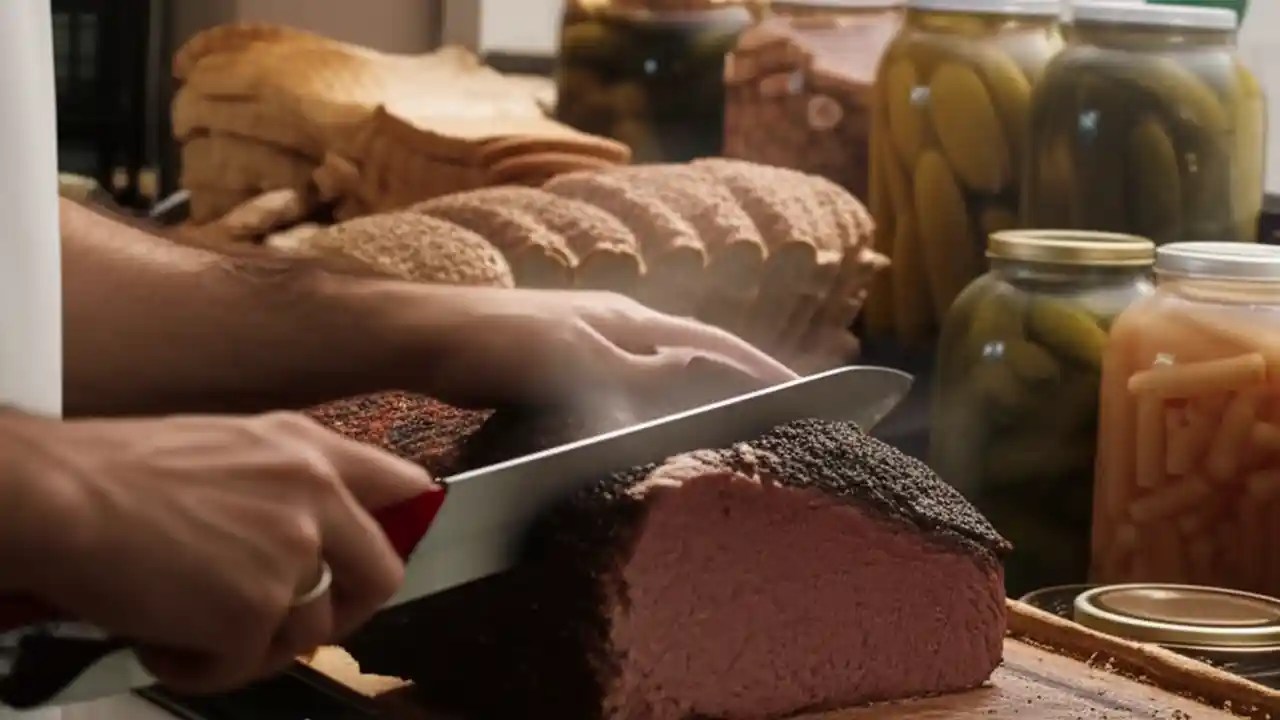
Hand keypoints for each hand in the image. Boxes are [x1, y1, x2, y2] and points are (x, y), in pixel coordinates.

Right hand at [0, 411, 432, 693]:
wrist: (59, 497)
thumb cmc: (119, 471)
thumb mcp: (230, 446)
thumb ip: (288, 480)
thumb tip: (319, 527)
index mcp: (309, 451)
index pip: (401, 486)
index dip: (402, 525)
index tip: (388, 548)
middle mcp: (317, 498)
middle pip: (381, 576)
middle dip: (343, 611)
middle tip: (290, 620)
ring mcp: (294, 556)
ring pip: (310, 633)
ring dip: (255, 643)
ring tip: (191, 622)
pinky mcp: (255, 612)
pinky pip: (245, 665)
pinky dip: (202, 665)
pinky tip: (162, 635)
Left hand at [420, 288, 799, 407]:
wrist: (426, 334)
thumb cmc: (500, 342)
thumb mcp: (581, 362)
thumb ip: (646, 374)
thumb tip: (714, 375)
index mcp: (632, 321)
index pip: (714, 347)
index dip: (761, 372)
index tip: (809, 396)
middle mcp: (619, 324)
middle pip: (695, 353)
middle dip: (739, 378)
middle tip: (782, 411)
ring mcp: (590, 339)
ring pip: (661, 369)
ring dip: (698, 390)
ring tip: (732, 420)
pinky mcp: (562, 361)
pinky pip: (628, 385)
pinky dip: (656, 404)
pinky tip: (654, 425)